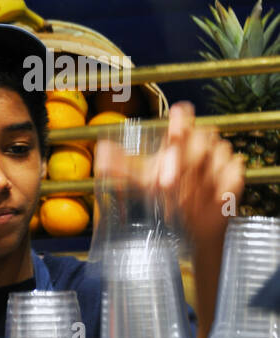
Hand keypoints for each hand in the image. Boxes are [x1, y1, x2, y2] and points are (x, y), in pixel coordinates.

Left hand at [94, 102, 244, 246]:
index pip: (184, 119)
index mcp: (179, 140)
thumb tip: (102, 149)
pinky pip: (231, 175)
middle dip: (182, 159)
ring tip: (180, 198)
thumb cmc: (164, 195)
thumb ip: (121, 166)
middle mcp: (202, 144)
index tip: (179, 113)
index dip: (182, 117)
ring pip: (216, 157)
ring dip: (198, 178)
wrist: (188, 224)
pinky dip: (219, 187)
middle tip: (164, 182)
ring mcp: (220, 158)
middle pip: (200, 138)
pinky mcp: (234, 176)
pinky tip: (207, 199)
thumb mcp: (140, 181)